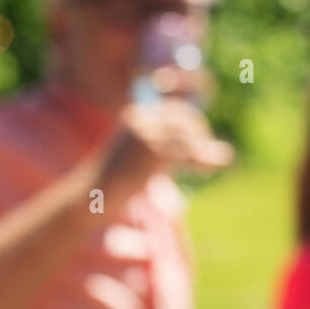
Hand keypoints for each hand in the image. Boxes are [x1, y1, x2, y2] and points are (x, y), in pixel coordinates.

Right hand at [95, 99, 232, 208]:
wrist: (90, 197)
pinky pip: (185, 152)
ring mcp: (145, 134)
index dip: (193, 124)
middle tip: (215, 156)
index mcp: (135, 118)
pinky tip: (209, 169)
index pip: (174, 111)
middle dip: (202, 136)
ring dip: (206, 150)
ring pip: (187, 137)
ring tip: (219, 163)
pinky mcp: (151, 151)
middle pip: (183, 120)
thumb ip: (160, 153)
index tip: (204, 143)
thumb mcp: (135, 161)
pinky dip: (202, 160)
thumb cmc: (110, 186)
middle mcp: (140, 121)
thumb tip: (193, 154)